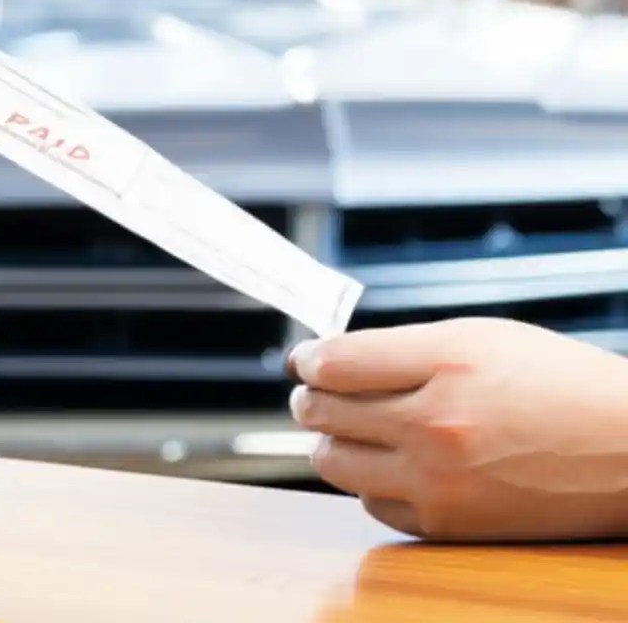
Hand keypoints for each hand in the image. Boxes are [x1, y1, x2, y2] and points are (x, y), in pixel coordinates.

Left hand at [287, 318, 627, 541]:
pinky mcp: (446, 524)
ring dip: (331, 442)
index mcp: (447, 362)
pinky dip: (372, 484)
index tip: (303, 361)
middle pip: (323, 412)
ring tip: (345, 430)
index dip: (307, 360)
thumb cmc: (558, 384)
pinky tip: (393, 466)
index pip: (334, 363)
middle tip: (312, 394)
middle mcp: (435, 422)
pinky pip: (372, 503)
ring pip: (334, 462)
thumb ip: (401, 348)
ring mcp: (438, 479)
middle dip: (309, 399)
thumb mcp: (482, 338)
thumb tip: (324, 360)